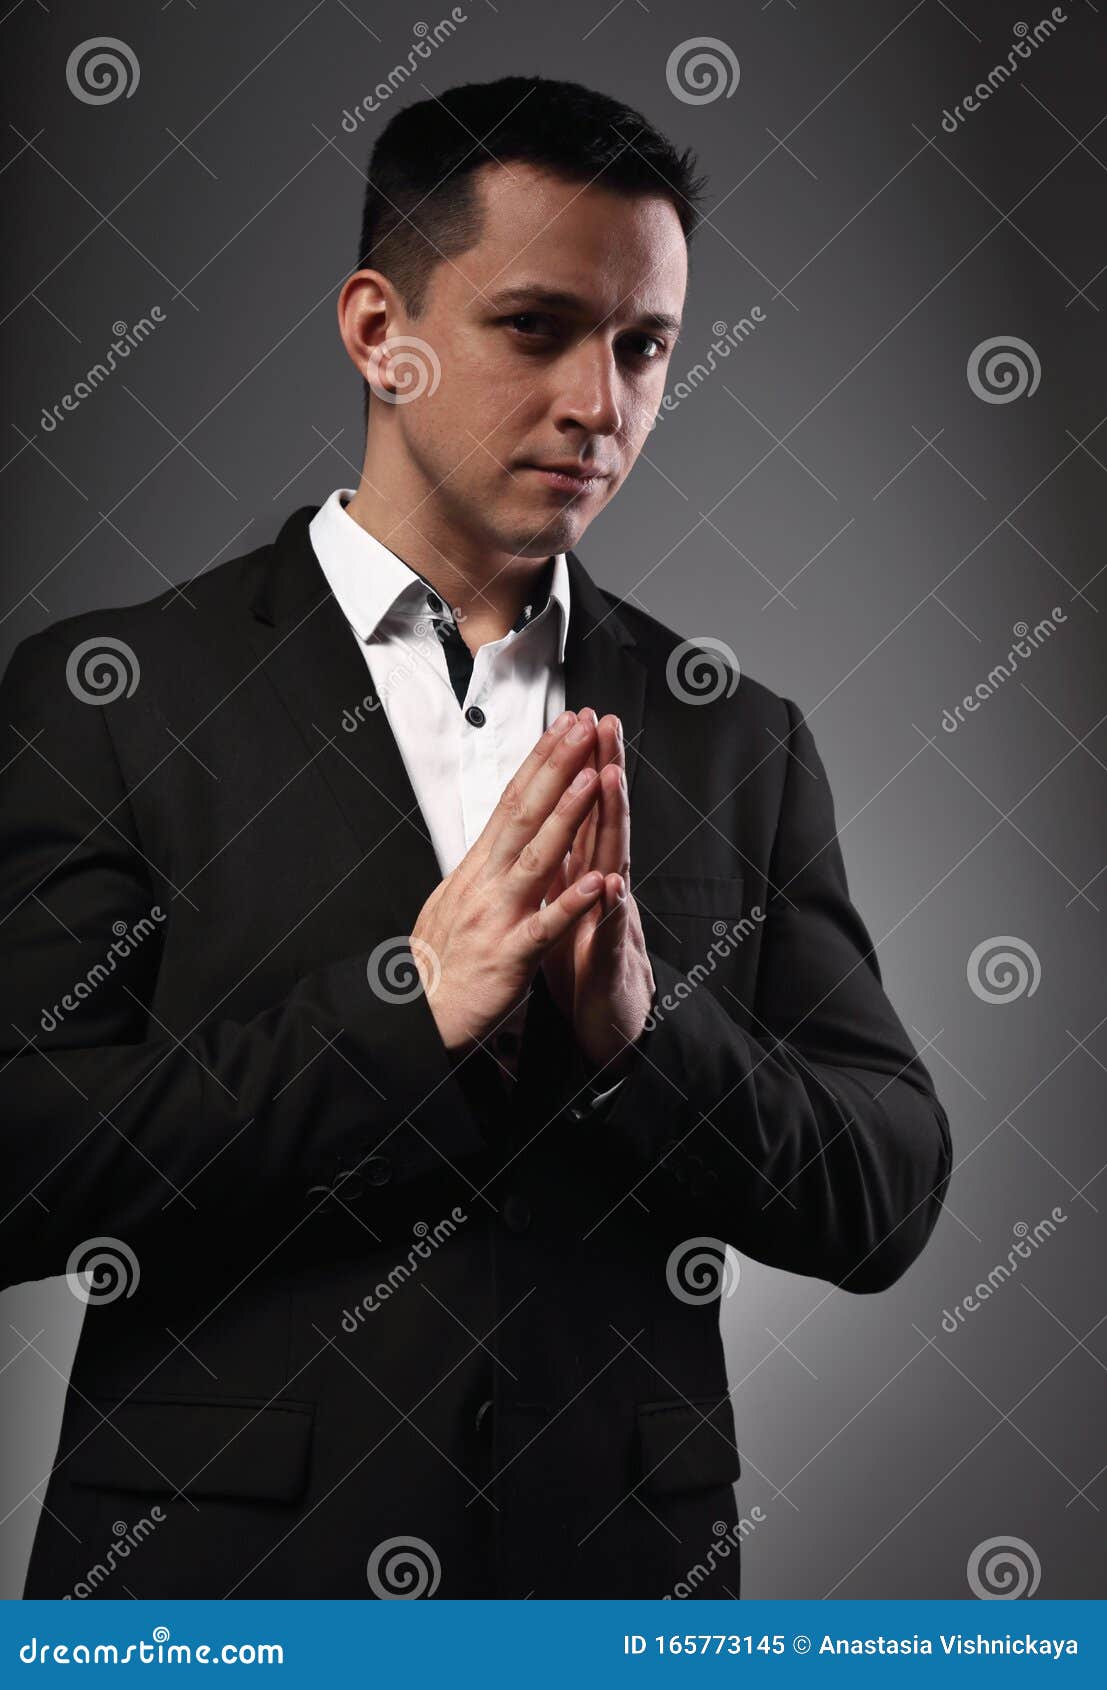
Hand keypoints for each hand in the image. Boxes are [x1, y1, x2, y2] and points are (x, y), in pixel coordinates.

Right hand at [409, 712, 605, 1054]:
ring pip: (536, 858)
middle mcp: (485, 883)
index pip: (511, 802)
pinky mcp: (509, 956)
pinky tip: (597, 882)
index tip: (562, 728)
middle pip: (524, 814)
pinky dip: (571, 903)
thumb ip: (482, 865)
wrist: (418, 1014)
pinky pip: (544, 927)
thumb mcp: (455, 898)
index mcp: (477, 868)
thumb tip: (497, 832)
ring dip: (567, 817)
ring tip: (593, 780)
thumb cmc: (441, 960)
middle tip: (582, 729)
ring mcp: (497, 916)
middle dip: (556, 768)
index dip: (539, 762)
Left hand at [540, 707, 654, 1072]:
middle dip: (605, 771)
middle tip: (606, 725)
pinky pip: (609, 931)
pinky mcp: (611, 958)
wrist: (609, 1020)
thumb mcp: (568, 901)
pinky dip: (610, 908)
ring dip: (612, 821)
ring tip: (610, 778)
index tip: (577, 720)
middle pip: (604, 820)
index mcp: (583, 871)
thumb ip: (565, 862)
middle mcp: (603, 885)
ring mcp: (611, 918)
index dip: (579, 766)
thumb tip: (552, 819)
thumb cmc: (585, 961)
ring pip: (613, 862)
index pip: (581, 808)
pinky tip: (612, 883)